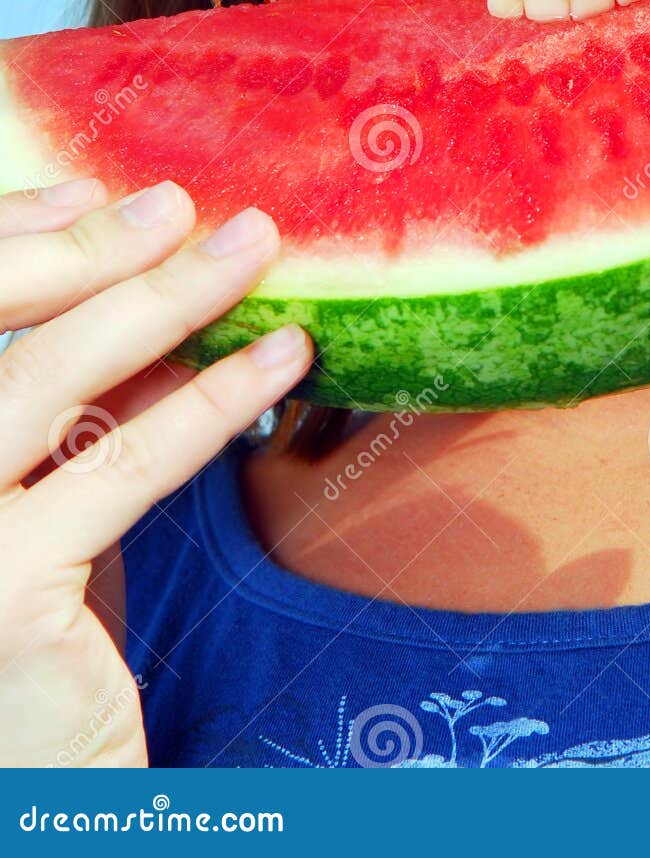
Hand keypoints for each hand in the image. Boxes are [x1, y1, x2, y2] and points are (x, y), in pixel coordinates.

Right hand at [0, 177, 313, 765]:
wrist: (35, 802)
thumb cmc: (31, 649)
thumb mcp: (39, 508)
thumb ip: (69, 418)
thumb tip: (151, 303)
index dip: (12, 243)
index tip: (88, 197)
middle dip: (95, 254)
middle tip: (187, 207)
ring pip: (54, 379)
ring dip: (167, 303)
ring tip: (253, 255)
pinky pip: (122, 466)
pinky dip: (210, 401)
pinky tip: (279, 360)